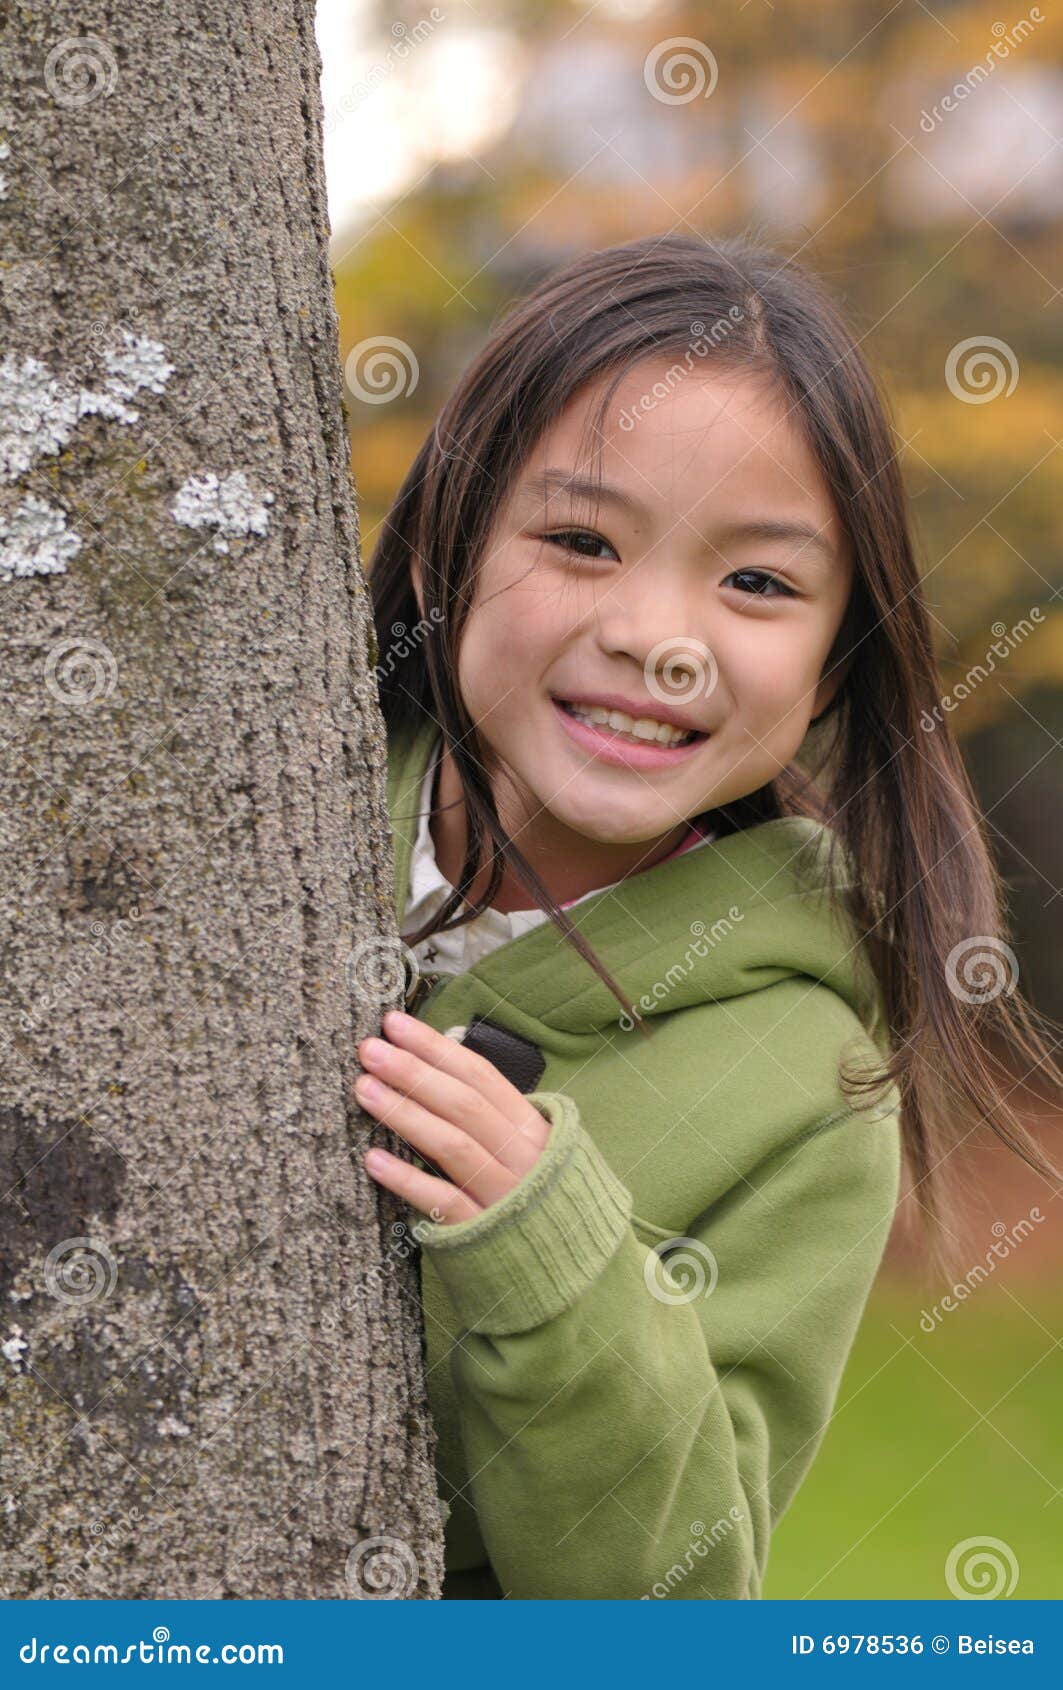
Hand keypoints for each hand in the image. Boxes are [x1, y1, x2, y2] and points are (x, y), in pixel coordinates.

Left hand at [354, 1009, 551, 1223]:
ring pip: (453, 1146)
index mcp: (531, 1128)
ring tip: (364, 1089)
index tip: (394, 1024)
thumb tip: (438, 1065)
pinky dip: (408, 1180)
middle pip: (464, 1104)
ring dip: (406, 1113)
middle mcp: (522, 1157)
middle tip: (369, 1049)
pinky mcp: (483, 1236)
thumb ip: (493, 1115)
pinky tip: (374, 1160)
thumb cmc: (539, 1200)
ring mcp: (504, 1196)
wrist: (572, 1274)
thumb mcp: (529, 1149)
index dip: (435, 1048)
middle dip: (414, 1072)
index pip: (479, 1075)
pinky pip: (444, 1203)